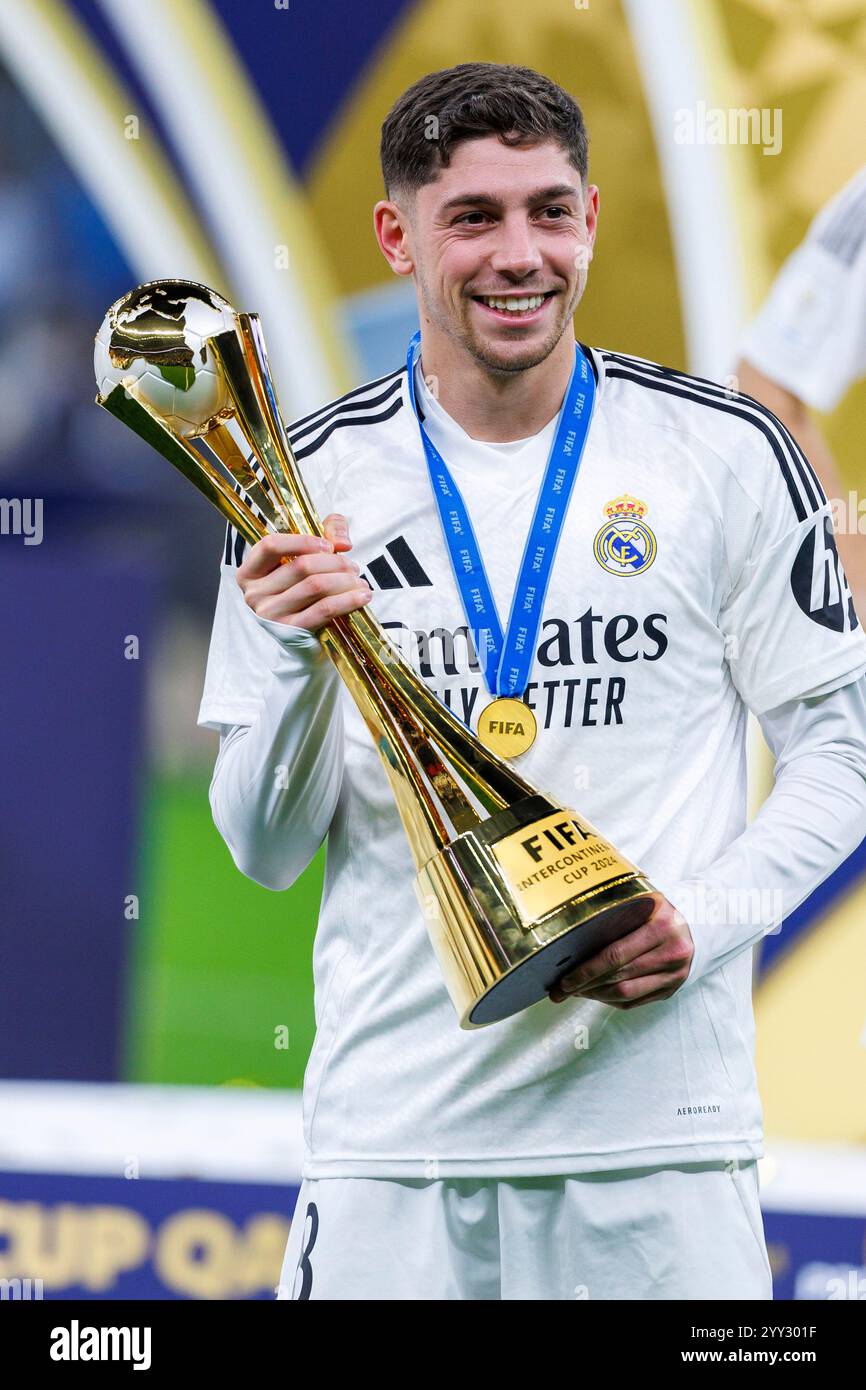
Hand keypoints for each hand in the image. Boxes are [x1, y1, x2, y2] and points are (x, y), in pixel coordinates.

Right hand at [237, 513, 371, 632]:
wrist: (303, 638)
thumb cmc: (302, 592)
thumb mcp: (309, 556)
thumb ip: (327, 532)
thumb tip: (342, 542)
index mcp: (250, 571)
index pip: (270, 545)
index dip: (302, 540)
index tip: (328, 546)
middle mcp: (253, 593)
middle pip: (300, 566)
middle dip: (335, 563)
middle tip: (353, 567)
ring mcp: (269, 615)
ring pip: (315, 586)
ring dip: (345, 581)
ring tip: (360, 582)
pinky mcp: (290, 632)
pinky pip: (324, 609)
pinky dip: (347, 600)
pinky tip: (362, 597)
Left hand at [548, 894, 693, 1008]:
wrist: (697, 922)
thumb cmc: (657, 910)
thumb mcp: (642, 901)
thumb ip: (615, 914)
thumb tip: (570, 939)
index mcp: (661, 925)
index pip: (616, 954)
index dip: (587, 969)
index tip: (564, 978)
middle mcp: (672, 952)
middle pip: (618, 977)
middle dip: (584, 985)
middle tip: (560, 990)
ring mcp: (675, 975)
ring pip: (626, 994)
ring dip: (595, 995)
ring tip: (575, 991)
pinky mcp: (672, 989)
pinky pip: (635, 1002)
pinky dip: (610, 1001)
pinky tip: (595, 993)